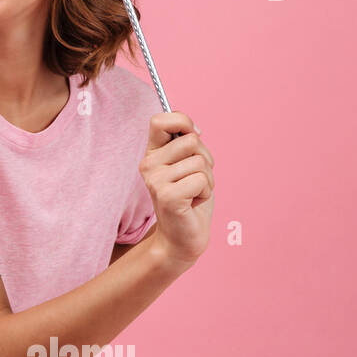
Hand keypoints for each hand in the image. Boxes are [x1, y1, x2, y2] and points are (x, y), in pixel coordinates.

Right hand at [139, 111, 214, 269]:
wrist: (182, 236)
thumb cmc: (190, 198)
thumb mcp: (188, 164)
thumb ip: (187, 144)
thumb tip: (195, 130)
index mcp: (152, 152)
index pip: (160, 120)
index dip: (182, 122)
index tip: (193, 137)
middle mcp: (148, 164)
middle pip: (191, 141)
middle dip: (205, 159)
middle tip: (195, 178)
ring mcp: (155, 180)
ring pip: (200, 162)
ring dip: (207, 179)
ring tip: (194, 192)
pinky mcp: (167, 196)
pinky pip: (201, 180)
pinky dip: (206, 192)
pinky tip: (193, 202)